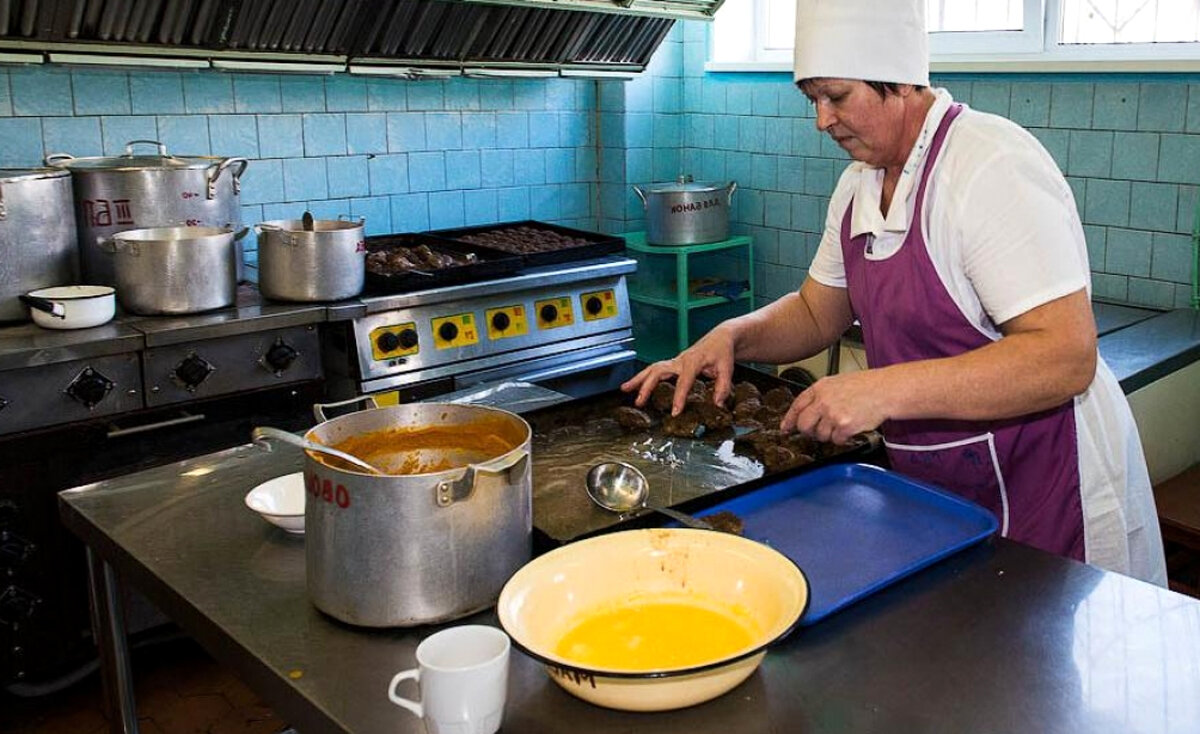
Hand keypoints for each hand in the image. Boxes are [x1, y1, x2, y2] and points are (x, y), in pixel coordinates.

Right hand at [620, 326, 736, 414]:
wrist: (720, 337)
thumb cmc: (722, 352)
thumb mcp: (727, 369)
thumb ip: (722, 387)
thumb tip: (717, 404)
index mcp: (694, 361)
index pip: (684, 380)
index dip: (679, 397)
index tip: (675, 412)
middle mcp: (680, 360)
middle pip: (659, 370)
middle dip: (647, 386)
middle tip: (639, 401)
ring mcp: (675, 361)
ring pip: (652, 368)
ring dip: (638, 379)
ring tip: (624, 389)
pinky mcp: (673, 364)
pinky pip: (656, 370)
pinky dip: (643, 377)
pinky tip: (634, 386)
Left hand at [780, 370, 888, 444]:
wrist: (885, 390)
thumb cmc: (866, 385)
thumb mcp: (837, 382)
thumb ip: (820, 395)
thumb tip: (808, 410)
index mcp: (820, 388)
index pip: (797, 406)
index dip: (789, 419)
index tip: (785, 428)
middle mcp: (823, 401)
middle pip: (804, 425)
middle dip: (808, 431)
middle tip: (816, 431)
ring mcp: (833, 415)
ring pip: (820, 435)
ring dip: (829, 434)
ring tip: (841, 425)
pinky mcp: (844, 427)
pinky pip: (836, 440)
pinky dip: (842, 438)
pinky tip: (849, 429)